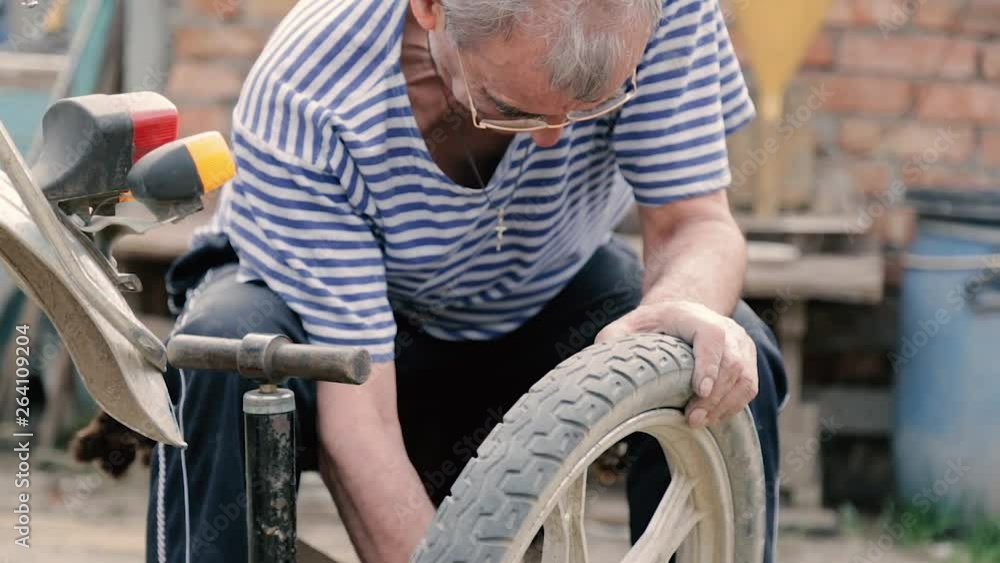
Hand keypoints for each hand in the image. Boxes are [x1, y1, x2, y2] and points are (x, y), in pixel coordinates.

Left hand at [595, 301, 757, 427]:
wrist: (683, 316)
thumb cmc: (654, 325)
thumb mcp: (630, 326)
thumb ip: (613, 338)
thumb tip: (599, 355)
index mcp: (697, 317)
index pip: (712, 338)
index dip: (708, 365)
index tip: (699, 390)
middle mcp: (727, 328)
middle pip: (731, 364)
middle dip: (713, 396)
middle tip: (691, 419)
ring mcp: (742, 345)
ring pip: (744, 378)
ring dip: (723, 405)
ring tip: (699, 422)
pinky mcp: (748, 361)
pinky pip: (748, 388)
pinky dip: (731, 406)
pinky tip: (711, 418)